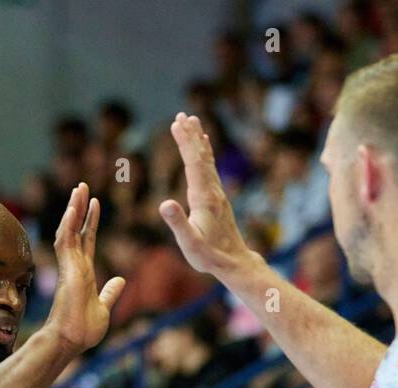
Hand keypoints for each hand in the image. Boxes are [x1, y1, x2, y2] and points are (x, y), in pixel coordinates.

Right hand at [46, 182, 125, 354]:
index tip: (94, 204)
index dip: (90, 222)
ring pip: (70, 230)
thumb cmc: (83, 330)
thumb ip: (110, 292)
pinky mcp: (66, 270)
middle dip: (80, 208)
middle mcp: (75, 266)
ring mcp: (69, 267)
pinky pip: (66, 242)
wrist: (70, 341)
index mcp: (84, 273)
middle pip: (77, 230)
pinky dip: (69, 224)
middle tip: (82, 187)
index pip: (87, 241)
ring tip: (79, 189)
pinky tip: (73, 208)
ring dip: (74, 209)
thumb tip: (120, 280)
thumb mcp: (104, 307)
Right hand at [159, 113, 254, 278]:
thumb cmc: (209, 256)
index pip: (193, 164)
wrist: (234, 262)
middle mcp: (213, 191)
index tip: (176, 124)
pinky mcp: (217, 198)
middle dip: (191, 136)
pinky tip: (204, 145)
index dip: (185, 143)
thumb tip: (164, 204)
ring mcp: (217, 193)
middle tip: (182, 115)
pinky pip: (210, 169)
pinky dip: (205, 153)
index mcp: (204, 198)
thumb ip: (178, 223)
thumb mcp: (190, 243)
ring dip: (198, 140)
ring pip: (207, 160)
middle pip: (201, 157)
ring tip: (192, 121)